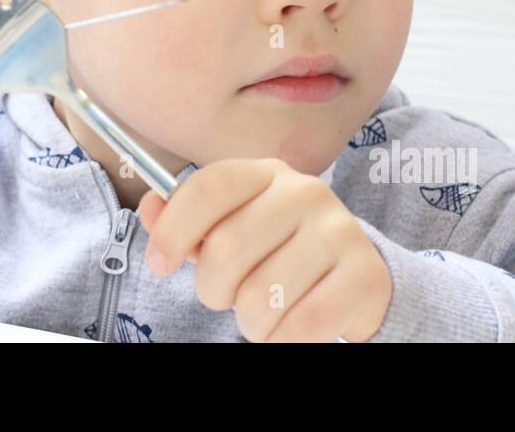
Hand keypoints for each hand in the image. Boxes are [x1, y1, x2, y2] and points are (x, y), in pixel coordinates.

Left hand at [137, 158, 392, 341]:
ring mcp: (339, 231)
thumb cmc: (278, 250)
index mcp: (266, 174)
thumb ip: (186, 219)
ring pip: (262, 296)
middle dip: (214, 289)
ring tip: (264, 310)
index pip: (209, 187)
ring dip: (251, 321)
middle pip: (227, 249)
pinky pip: (301, 326)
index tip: (158, 264)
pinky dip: (282, 339)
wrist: (356, 276)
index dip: (173, 228)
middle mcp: (305, 193)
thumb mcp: (231, 225)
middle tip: (228, 297)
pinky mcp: (364, 276)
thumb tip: (149, 207)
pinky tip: (290, 327)